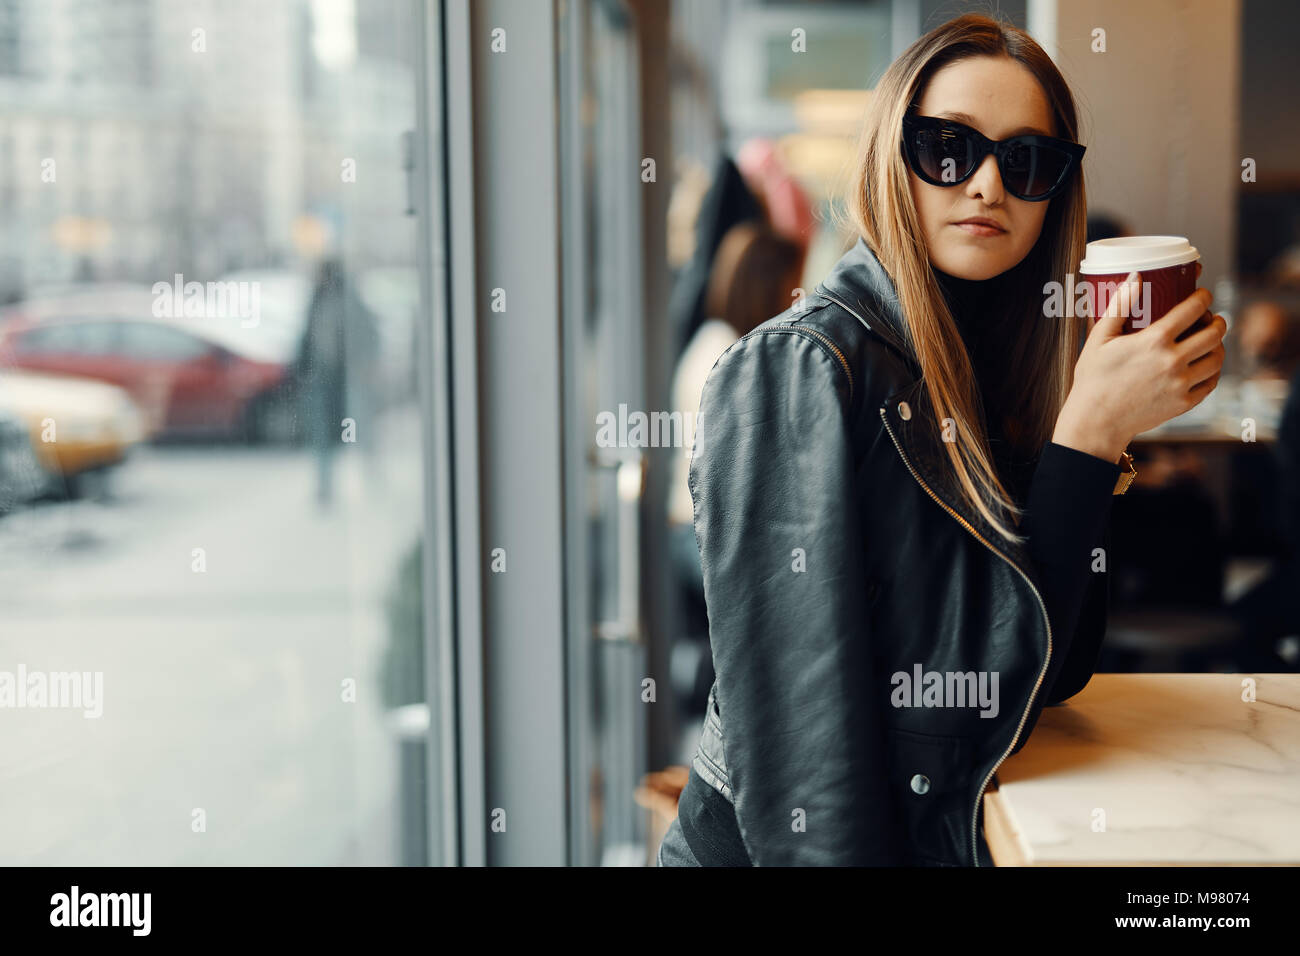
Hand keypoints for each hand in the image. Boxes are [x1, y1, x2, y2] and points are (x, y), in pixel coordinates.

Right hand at [1055, 263, 1226, 461]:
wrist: (1096, 421)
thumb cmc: (1093, 379)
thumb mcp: (1099, 338)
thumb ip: (1119, 306)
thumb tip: (1135, 277)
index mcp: (1154, 341)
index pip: (1192, 310)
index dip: (1203, 298)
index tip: (1203, 295)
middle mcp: (1173, 361)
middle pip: (1213, 333)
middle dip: (1217, 320)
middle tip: (1211, 318)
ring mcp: (1181, 384)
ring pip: (1217, 358)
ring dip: (1218, 345)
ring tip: (1210, 341)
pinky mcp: (1183, 403)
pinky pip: (1211, 382)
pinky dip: (1213, 370)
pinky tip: (1205, 365)